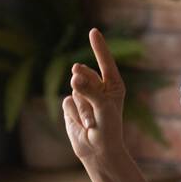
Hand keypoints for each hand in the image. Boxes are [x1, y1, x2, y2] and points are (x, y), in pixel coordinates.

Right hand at [63, 27, 127, 169]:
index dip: (99, 47)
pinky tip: (82, 124)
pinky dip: (74, 114)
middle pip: (84, 75)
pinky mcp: (71, 105)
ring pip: (74, 90)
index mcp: (113, 84)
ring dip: (82, 107)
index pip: (105, 62)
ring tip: (92, 121)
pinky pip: (67, 102)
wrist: (98, 150)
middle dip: (84, 87)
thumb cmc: (109, 128)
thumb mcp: (103, 107)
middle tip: (93, 104)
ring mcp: (83, 95)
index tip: (93, 31)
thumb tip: (74, 75)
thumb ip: (89, 90)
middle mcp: (98, 87)